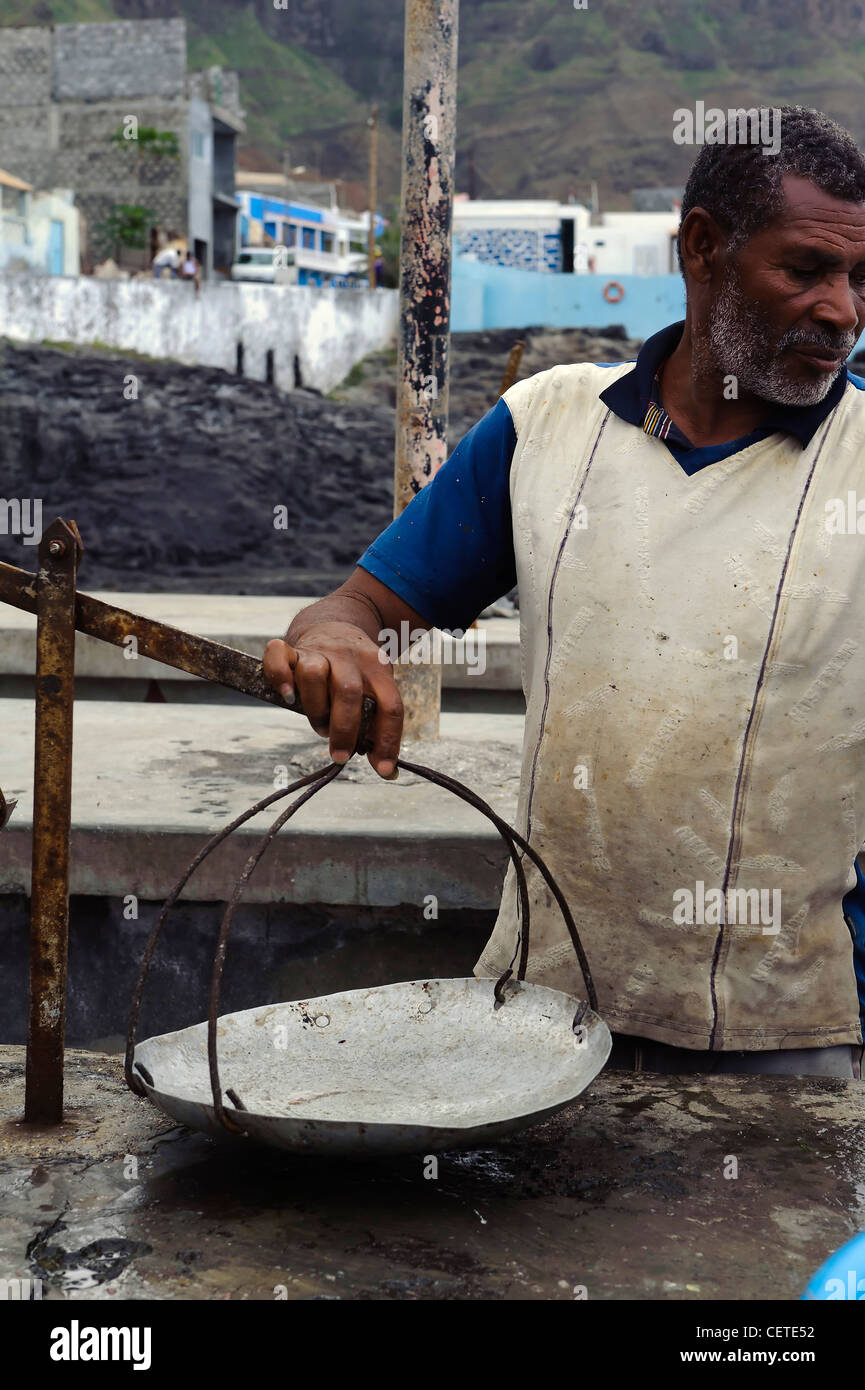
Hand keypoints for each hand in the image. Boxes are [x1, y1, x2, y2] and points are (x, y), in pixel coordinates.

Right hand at [262, 622, 402, 777]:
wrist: (333, 624)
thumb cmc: (355, 670)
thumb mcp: (374, 687)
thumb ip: (377, 724)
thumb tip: (386, 771)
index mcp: (378, 668)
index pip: (390, 705)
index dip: (388, 740)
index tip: (383, 770)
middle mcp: (350, 657)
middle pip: (349, 692)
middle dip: (344, 729)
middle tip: (339, 753)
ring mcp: (320, 650)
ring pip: (314, 674)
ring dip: (315, 708)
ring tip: (319, 724)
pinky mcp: (292, 648)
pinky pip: (279, 656)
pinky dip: (280, 676)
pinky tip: (287, 695)